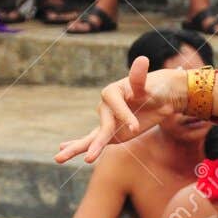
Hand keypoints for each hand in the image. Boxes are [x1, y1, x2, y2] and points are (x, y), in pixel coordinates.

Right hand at [55, 55, 186, 163]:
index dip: (124, 116)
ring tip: (58, 158)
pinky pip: (94, 140)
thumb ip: (139, 78)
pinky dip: (78, 146)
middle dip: (96, 142)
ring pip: (91, 137)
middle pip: (101, 124)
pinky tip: (61, 149)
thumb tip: (142, 59)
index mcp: (112, 92)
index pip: (115, 107)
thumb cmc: (154, 88)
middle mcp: (106, 106)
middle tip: (89, 157)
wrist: (159, 98)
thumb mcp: (148, 84)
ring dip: (76, 148)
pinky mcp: (111, 133)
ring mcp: (107, 121)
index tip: (135, 127)